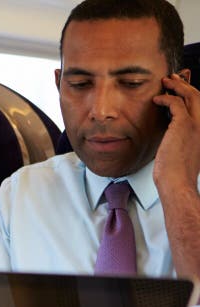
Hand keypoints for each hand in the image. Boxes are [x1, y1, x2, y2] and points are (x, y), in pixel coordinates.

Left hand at [153, 73, 199, 191]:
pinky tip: (157, 99)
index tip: (178, 88)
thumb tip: (168, 133)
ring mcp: (196, 124)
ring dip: (177, 86)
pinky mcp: (184, 125)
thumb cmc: (175, 173)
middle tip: (171, 78)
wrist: (177, 182)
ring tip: (165, 81)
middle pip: (197, 97)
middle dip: (184, 84)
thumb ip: (178, 138)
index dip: (189, 94)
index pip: (199, 106)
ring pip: (190, 96)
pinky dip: (166, 98)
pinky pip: (175, 103)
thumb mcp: (179, 152)